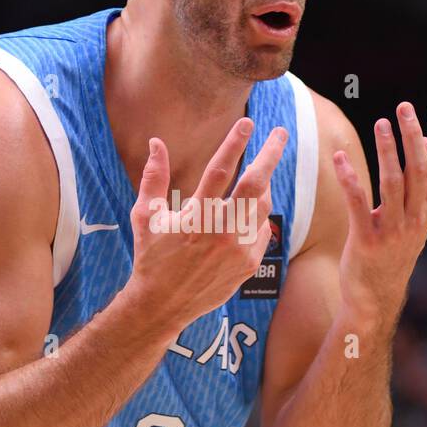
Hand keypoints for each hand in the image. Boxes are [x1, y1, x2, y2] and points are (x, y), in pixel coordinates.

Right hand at [125, 117, 287, 328]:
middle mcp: (221, 232)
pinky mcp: (247, 265)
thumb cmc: (151, 257)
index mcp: (196, 216)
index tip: (247, 122)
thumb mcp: (146, 216)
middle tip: (280, 133)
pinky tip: (249, 211)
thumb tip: (157, 143)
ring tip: (260, 173)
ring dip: (264, 186)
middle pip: (256, 185)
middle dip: (270, 154)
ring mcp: (238, 250)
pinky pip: (261, 232)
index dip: (234, 143)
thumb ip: (154, 178)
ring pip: (262, 207)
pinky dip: (258, 217)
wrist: (163, 305)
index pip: (221, 171)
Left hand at [333, 102, 426, 323]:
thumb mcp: (413, 219)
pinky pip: (358, 203)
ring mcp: (392, 231)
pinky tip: (339, 157)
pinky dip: (349, 178)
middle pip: (418, 171)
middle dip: (412, 136)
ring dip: (387, 150)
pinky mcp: (366, 240)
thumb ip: (419, 183)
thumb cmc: (392, 252)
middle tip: (404, 107)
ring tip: (381, 122)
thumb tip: (423, 141)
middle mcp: (415, 220)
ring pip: (392, 183)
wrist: (375, 299)